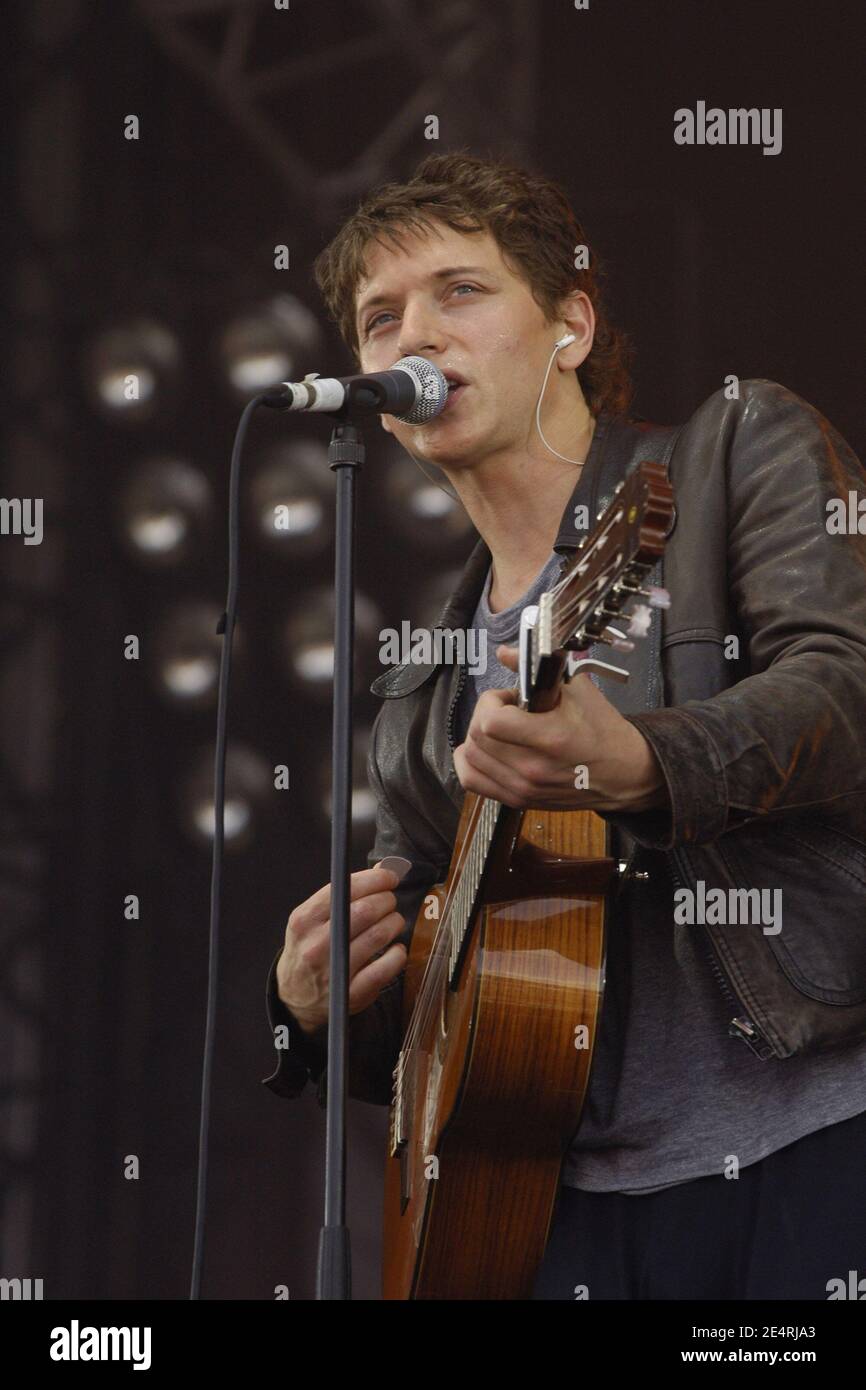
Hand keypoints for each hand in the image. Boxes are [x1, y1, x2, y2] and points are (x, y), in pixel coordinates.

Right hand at [276, 862, 408, 1033]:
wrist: (293, 995)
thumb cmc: (309, 948)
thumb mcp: (312, 920)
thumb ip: (342, 896)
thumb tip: (381, 871)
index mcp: (304, 920)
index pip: (343, 889)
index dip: (373, 880)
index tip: (389, 877)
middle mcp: (316, 944)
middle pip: (364, 911)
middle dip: (386, 900)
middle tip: (391, 901)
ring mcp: (333, 971)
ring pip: (377, 935)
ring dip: (394, 923)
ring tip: (394, 922)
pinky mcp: (351, 993)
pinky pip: (384, 968)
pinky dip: (398, 954)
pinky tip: (396, 950)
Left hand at [452, 643, 667, 812]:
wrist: (623, 773)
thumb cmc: (603, 731)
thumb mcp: (577, 690)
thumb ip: (535, 670)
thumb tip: (504, 652)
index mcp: (550, 738)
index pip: (490, 722)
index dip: (492, 701)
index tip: (508, 698)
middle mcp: (532, 768)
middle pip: (476, 738)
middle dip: (484, 714)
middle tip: (507, 711)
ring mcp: (523, 788)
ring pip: (470, 758)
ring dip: (477, 737)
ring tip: (501, 730)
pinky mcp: (519, 800)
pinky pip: (472, 781)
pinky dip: (469, 763)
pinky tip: (485, 751)